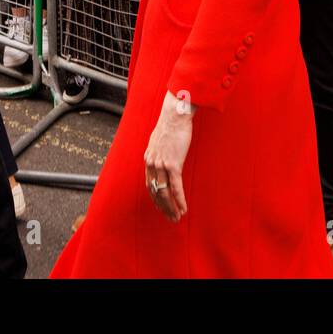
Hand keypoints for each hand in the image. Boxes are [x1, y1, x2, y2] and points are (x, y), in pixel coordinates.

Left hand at [144, 91, 192, 221]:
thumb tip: (164, 155)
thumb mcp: (159, 140)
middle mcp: (152, 164)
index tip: (162, 207)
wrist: (175, 115)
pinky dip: (179, 200)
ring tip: (177, 217)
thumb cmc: (171, 125)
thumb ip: (159, 151)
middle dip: (163, 207)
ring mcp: (161, 165)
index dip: (155, 198)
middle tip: (170, 217)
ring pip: (164, 193)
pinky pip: (175, 187)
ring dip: (171, 207)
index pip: (149, 184)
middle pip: (155, 192)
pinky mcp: (173, 164)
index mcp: (149, 159)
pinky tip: (183, 208)